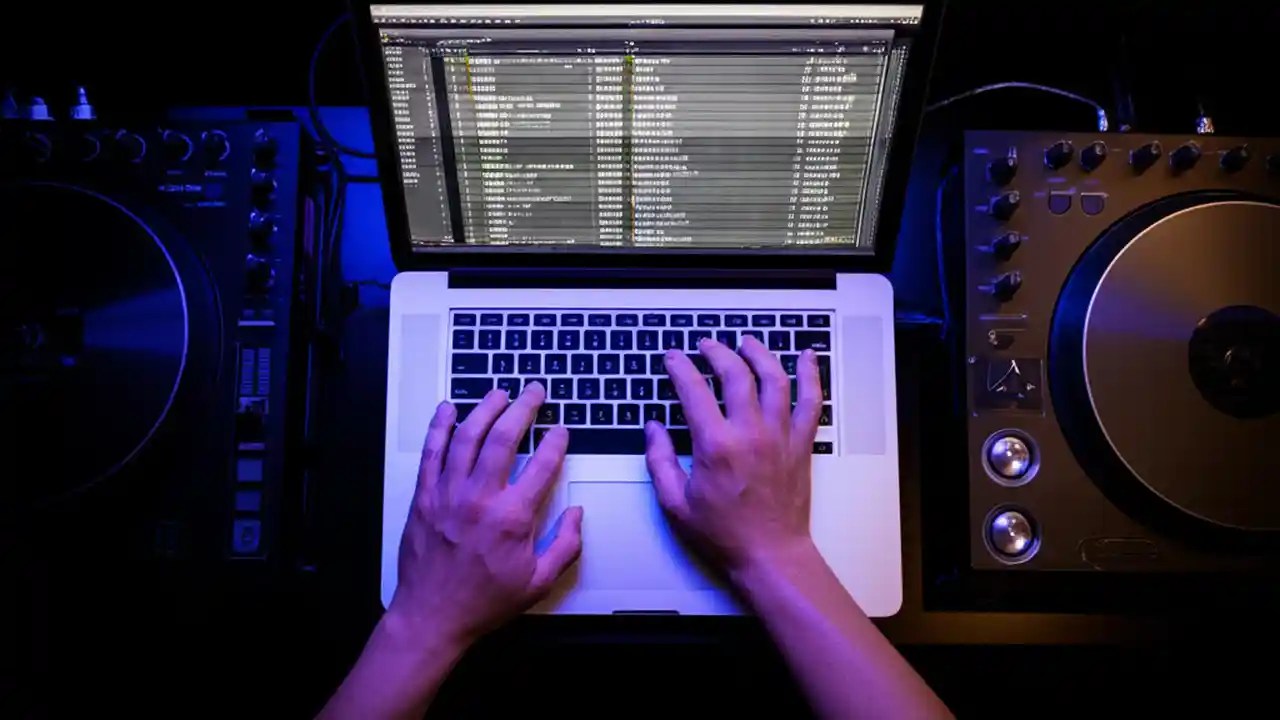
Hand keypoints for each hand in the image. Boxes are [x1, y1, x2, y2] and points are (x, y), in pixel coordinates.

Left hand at [388, 383, 581, 646]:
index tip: (562, 430)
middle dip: (523, 408)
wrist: (432, 617)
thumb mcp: (539, 583)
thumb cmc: (485, 602)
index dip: (556, 442)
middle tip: (533, 391)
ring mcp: (448, 494)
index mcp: (512, 518)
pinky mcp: (424, 497)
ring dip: (484, 408)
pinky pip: (431, 453)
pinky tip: (447, 409)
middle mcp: (480, 498)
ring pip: (466, 437)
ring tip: (499, 393)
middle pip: (503, 438)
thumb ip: (566, 546)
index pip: (542, 465)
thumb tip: (577, 514)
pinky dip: (439, 427)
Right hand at [645, 335, 823, 572]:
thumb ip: (659, 460)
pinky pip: (811, 402)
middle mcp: (751, 434)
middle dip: (718, 352)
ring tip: (747, 342)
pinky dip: (810, 376)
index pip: (694, 390)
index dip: (680, 368)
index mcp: (716, 446)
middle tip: (706, 346)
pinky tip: (807, 357)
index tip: (673, 359)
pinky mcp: (800, 444)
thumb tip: (653, 428)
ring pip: (775, 379)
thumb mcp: (675, 503)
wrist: (770, 555)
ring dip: (760, 354)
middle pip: (736, 374)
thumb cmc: (724, 535)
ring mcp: (780, 436)